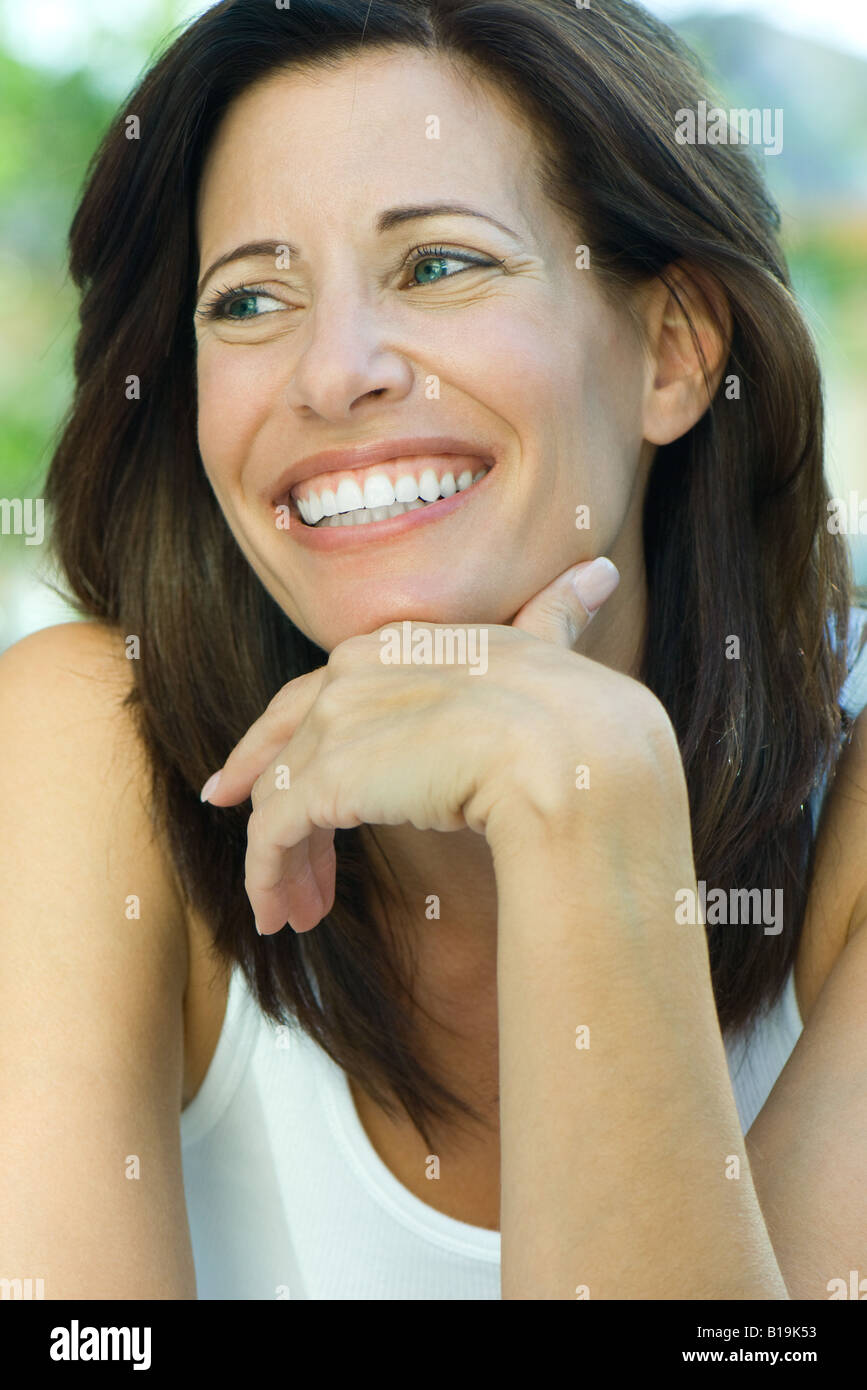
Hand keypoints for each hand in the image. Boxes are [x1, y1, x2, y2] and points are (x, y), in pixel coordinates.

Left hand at [200, 557, 648, 934]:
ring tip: (294, 915)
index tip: (245, 777)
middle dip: (266, 798)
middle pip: (289, 743)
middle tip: (267, 864)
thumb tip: (604, 571)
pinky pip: (273, 837)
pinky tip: (284, 917)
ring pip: (280, 798)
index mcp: (404, 644)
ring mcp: (337, 723)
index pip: (321, 691)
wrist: (575, 754)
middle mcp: (356, 671)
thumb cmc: (581, 714)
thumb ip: (555, 617)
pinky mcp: (326, 781)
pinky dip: (269, 879)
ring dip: (282, 863)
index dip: (281, 738)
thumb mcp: (554, 658)